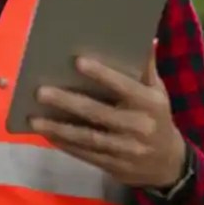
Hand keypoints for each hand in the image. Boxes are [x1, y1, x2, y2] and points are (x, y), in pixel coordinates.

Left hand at [30, 51, 186, 189]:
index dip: (102, 75)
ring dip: (59, 128)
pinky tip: (47, 134)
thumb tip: (145, 39)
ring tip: (34, 120)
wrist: (168, 165)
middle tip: (41, 92)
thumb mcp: (158, 94)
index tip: (77, 61)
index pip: (124, 87)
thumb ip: (147, 70)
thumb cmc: (157, 119)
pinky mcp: (113, 165)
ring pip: (87, 138)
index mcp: (149, 104)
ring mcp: (125, 149)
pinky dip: (65, 145)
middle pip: (98, 113)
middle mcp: (137, 126)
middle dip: (68, 103)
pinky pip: (85, 154)